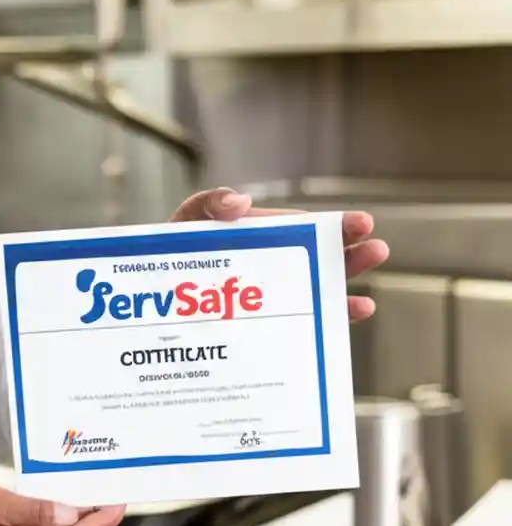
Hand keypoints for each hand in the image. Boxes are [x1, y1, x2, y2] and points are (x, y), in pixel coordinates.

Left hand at [171, 188, 389, 322]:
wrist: (148, 293)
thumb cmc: (169, 253)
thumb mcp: (186, 220)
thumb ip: (208, 203)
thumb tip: (242, 200)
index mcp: (261, 238)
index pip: (303, 231)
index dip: (334, 227)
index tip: (361, 223)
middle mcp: (271, 267)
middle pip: (317, 262)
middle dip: (349, 256)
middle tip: (376, 249)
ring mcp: (268, 298)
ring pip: (312, 293)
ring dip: (342, 291)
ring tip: (367, 298)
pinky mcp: (260, 325)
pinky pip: (295, 323)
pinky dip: (321, 322)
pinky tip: (349, 316)